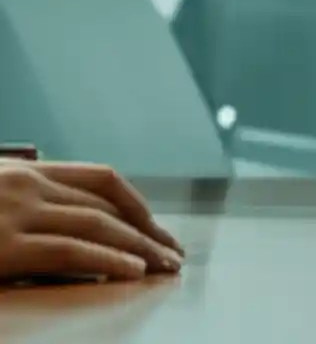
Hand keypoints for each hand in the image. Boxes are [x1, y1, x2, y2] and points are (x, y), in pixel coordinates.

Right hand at [0, 161, 183, 281]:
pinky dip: (109, 260)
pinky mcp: (5, 247)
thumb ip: (28, 196)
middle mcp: (28, 185)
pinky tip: (134, 271)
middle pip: (106, 206)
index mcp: (26, 170)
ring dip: (140, 246)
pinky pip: (71, 252)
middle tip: (172, 251)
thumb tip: (65, 214)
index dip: (136, 204)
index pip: (100, 179)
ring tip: (166, 264)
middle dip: (146, 231)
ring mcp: (17, 213)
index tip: (156, 226)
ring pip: (98, 225)